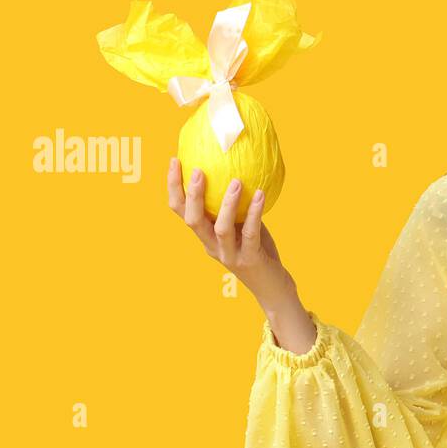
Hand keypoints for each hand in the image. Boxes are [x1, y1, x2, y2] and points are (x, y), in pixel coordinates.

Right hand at [167, 157, 294, 309]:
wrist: (272, 286)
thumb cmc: (257, 251)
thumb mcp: (242, 226)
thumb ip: (236, 206)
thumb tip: (236, 168)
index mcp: (205, 236)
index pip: (181, 211)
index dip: (174, 188)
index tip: (174, 161)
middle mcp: (212, 246)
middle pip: (193, 220)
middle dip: (191, 195)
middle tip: (197, 170)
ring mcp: (230, 255)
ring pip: (221, 228)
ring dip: (227, 203)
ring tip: (236, 180)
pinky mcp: (249, 260)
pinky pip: (250, 233)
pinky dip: (254, 212)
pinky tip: (260, 194)